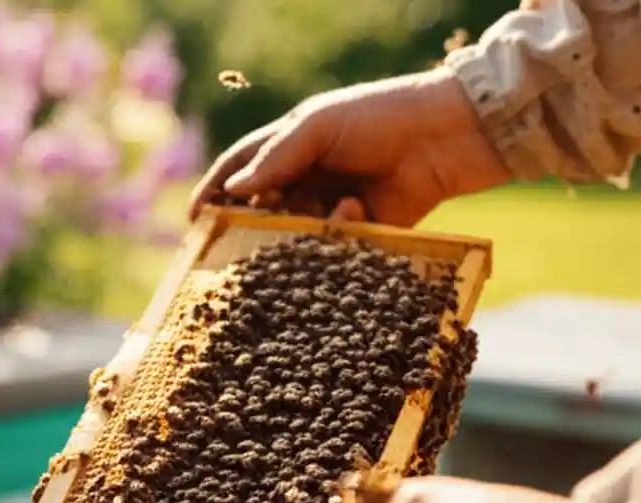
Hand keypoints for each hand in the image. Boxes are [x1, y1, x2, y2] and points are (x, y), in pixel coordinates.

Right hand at [188, 68, 510, 225]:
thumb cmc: (379, 117)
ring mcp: (332, 207)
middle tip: (235, 248)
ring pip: (296, 235)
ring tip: (299, 229)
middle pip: (262, 211)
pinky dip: (338, 235)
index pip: (238, 171)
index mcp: (289, 147)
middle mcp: (306, 179)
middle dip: (249, 228)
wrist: (446, 137)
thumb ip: (276, 157)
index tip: (194, 221)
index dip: (212, 193)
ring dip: (295, 235)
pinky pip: (336, 248)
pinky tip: (353, 211)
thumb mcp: (319, 126)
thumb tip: (233, 191)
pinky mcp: (363, 233)